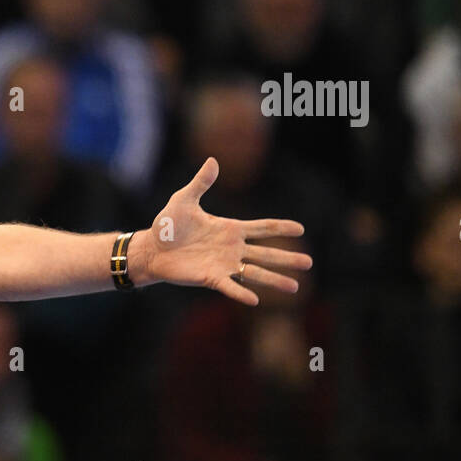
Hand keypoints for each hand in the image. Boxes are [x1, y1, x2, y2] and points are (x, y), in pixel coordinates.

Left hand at [134, 158, 312, 304]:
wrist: (151, 248)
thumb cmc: (168, 225)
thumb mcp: (184, 200)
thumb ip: (201, 183)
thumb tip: (212, 160)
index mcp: (230, 229)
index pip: (261, 228)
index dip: (281, 227)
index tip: (301, 229)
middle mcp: (232, 248)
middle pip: (266, 253)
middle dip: (287, 258)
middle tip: (309, 263)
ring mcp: (223, 264)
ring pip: (255, 272)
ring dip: (274, 279)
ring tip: (295, 287)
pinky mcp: (210, 278)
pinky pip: (229, 287)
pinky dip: (241, 293)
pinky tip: (255, 300)